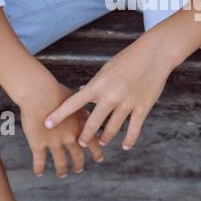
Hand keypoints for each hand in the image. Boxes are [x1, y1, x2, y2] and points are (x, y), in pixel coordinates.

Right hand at [18, 72, 104, 177]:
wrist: (38, 93)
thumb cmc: (56, 91)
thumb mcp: (75, 99)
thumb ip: (81, 110)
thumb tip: (86, 113)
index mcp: (80, 126)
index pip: (93, 143)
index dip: (97, 153)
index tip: (99, 159)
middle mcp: (70, 137)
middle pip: (77, 156)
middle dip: (78, 164)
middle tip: (78, 169)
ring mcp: (54, 142)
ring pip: (60, 162)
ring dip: (62, 170)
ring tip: (62, 174)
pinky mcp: (38, 144)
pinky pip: (39, 161)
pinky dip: (39, 169)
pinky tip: (39, 173)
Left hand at [42, 40, 170, 151]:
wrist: (154, 54)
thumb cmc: (127, 60)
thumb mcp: (106, 70)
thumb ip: (94, 85)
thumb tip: (81, 93)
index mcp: (98, 85)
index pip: (73, 103)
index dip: (59, 115)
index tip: (47, 125)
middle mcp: (110, 96)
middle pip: (93, 123)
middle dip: (85, 136)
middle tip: (81, 143)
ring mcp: (127, 103)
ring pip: (112, 129)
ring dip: (105, 138)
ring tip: (101, 142)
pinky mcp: (142, 108)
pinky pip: (133, 129)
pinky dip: (128, 140)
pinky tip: (125, 146)